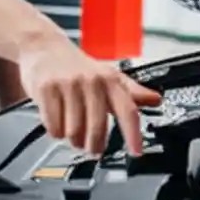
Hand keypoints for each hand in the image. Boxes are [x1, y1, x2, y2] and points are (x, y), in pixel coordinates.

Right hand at [18, 36, 162, 156]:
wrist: (44, 48)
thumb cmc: (78, 67)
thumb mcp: (107, 75)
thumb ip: (131, 92)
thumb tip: (156, 99)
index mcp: (110, 80)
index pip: (128, 110)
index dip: (133, 134)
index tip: (136, 152)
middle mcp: (91, 81)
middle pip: (98, 127)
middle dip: (95, 145)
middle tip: (93, 148)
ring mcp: (68, 84)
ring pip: (74, 132)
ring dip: (74, 139)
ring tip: (73, 131)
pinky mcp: (47, 89)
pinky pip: (54, 127)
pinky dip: (55, 131)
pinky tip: (58, 121)